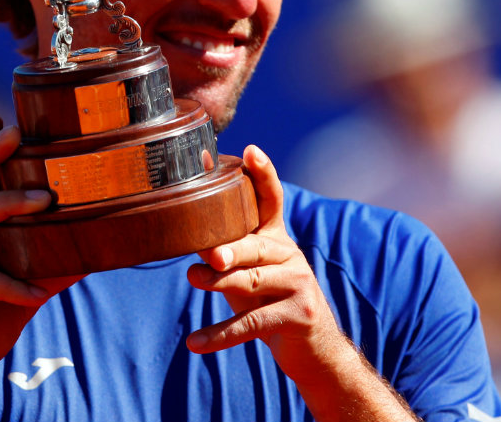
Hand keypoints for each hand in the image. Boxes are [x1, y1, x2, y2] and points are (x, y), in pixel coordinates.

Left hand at [185, 144, 347, 374]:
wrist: (316, 350)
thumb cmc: (271, 302)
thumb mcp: (250, 273)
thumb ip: (225, 253)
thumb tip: (184, 235)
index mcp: (277, 239)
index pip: (272, 200)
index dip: (263, 174)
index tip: (251, 150)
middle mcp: (290, 256)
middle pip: (256, 246)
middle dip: (232, 247)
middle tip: (210, 252)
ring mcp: (298, 287)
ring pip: (253, 281)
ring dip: (220, 283)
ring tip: (193, 278)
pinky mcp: (296, 318)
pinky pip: (252, 324)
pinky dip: (220, 335)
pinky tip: (195, 343)